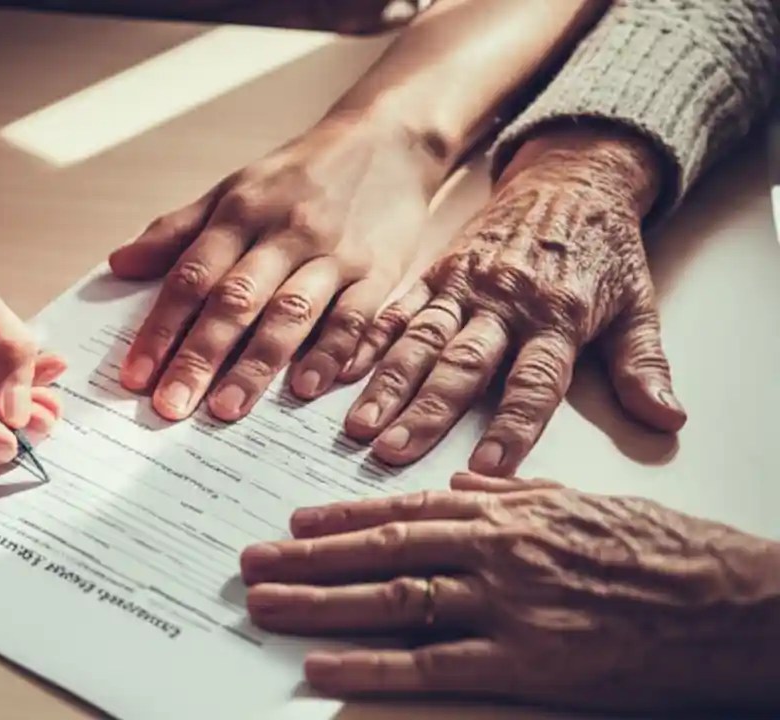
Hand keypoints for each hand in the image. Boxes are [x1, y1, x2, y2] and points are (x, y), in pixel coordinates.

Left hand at [109, 120, 433, 421]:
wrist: (389, 137)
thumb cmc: (301, 174)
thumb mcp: (235, 188)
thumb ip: (178, 230)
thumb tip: (119, 265)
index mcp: (239, 213)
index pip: (191, 276)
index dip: (160, 327)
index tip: (135, 376)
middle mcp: (284, 233)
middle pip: (235, 300)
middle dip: (199, 356)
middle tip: (171, 407)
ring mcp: (334, 253)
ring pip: (291, 312)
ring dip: (257, 364)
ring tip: (227, 409)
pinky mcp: (379, 270)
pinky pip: (355, 316)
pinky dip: (332, 352)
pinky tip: (308, 388)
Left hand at [240, 473, 779, 712]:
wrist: (730, 602)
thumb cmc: (661, 549)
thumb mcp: (582, 501)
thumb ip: (512, 489)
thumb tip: (459, 477)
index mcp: (506, 509)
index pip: (403, 509)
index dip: (340, 516)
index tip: (292, 522)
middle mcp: (493, 548)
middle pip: (379, 551)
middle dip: (306, 558)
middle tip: (250, 564)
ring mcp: (505, 604)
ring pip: (390, 600)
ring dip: (318, 604)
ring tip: (264, 607)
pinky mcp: (524, 659)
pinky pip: (430, 663)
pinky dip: (372, 665)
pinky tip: (324, 667)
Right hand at [343, 126, 684, 473]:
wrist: (572, 177)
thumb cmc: (602, 249)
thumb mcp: (637, 303)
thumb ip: (645, 365)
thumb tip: (667, 419)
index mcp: (558, 318)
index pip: (533, 383)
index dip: (511, 427)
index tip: (487, 470)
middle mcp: (506, 303)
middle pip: (463, 365)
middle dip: (426, 412)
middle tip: (394, 453)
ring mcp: (465, 285)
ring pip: (421, 340)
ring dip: (388, 385)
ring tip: (360, 425)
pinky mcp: (438, 270)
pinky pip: (400, 306)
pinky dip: (370, 337)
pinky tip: (342, 368)